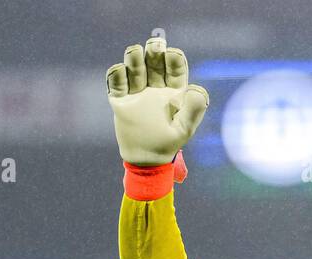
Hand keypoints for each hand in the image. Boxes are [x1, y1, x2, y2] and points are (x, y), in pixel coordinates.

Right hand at [106, 35, 208, 166]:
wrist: (146, 160)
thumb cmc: (169, 143)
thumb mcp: (185, 128)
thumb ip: (194, 108)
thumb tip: (195, 88)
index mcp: (174, 91)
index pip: (175, 67)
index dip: (174, 58)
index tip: (172, 54)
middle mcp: (156, 88)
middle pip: (154, 62)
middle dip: (154, 51)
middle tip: (154, 45)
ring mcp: (137, 92)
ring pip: (135, 68)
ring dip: (134, 57)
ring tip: (135, 53)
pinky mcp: (120, 100)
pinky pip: (116, 82)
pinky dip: (116, 74)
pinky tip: (120, 71)